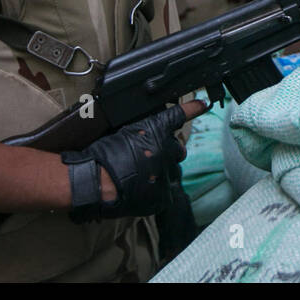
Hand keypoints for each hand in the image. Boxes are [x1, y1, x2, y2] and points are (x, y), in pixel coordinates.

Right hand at [65, 100, 206, 220]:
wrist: (96, 181)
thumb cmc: (102, 154)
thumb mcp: (121, 130)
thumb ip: (142, 129)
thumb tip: (149, 130)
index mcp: (157, 129)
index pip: (180, 115)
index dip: (193, 108)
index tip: (203, 104)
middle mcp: (167, 149)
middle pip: (178, 149)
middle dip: (168, 151)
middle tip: (149, 157)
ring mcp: (167, 173)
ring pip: (172, 171)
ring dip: (161, 171)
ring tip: (140, 175)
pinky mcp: (163, 195)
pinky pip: (164, 191)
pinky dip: (154, 190)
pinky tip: (139, 189)